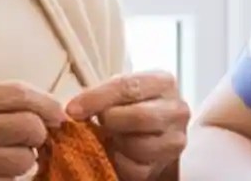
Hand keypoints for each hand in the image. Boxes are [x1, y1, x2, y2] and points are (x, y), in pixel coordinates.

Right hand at [0, 81, 67, 179]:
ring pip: (24, 160)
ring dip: (25, 161)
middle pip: (30, 127)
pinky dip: (9, 179)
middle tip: (30, 138)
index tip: (57, 113)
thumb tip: (46, 105)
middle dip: (38, 134)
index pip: (21, 95)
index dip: (48, 104)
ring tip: (8, 157)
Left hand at [66, 71, 189, 179]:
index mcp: (164, 82)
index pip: (129, 87)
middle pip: (140, 117)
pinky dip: (119, 162)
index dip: (97, 99)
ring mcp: (175, 140)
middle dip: (110, 121)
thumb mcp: (120, 90)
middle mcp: (176, 110)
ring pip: (138, 146)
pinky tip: (114, 151)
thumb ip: (100, 95)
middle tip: (97, 122)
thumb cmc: (133, 103)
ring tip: (108, 135)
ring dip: (115, 143)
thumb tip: (73, 111)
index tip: (73, 110)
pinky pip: (136, 169)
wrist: (154, 127)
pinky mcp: (166, 165)